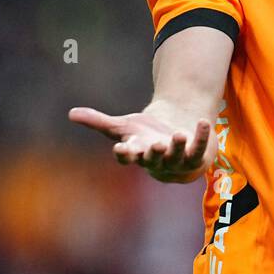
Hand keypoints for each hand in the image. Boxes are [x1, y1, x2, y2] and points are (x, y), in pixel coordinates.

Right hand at [69, 106, 211, 182]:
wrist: (176, 142)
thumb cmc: (146, 135)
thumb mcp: (123, 127)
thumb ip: (98, 122)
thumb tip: (70, 113)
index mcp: (136, 153)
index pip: (127, 157)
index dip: (124, 154)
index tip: (121, 147)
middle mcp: (155, 159)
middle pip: (152, 158)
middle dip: (153, 152)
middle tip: (155, 144)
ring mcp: (176, 159)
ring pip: (176, 156)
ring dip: (178, 146)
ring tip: (180, 134)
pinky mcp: (195, 155)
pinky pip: (199, 148)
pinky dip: (202, 136)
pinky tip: (204, 122)